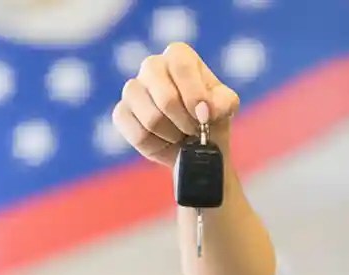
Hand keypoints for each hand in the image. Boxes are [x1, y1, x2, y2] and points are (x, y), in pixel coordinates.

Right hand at [113, 42, 239, 166]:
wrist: (196, 144)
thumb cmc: (211, 117)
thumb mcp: (226, 107)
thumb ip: (223, 102)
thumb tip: (205, 109)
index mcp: (178, 55)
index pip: (181, 65)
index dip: (195, 94)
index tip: (204, 115)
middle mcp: (152, 66)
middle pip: (166, 97)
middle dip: (185, 120)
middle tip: (194, 129)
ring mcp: (133, 89)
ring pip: (152, 118)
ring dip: (172, 134)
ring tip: (180, 133)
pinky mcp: (122, 113)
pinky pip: (137, 133)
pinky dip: (157, 144)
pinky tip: (164, 140)